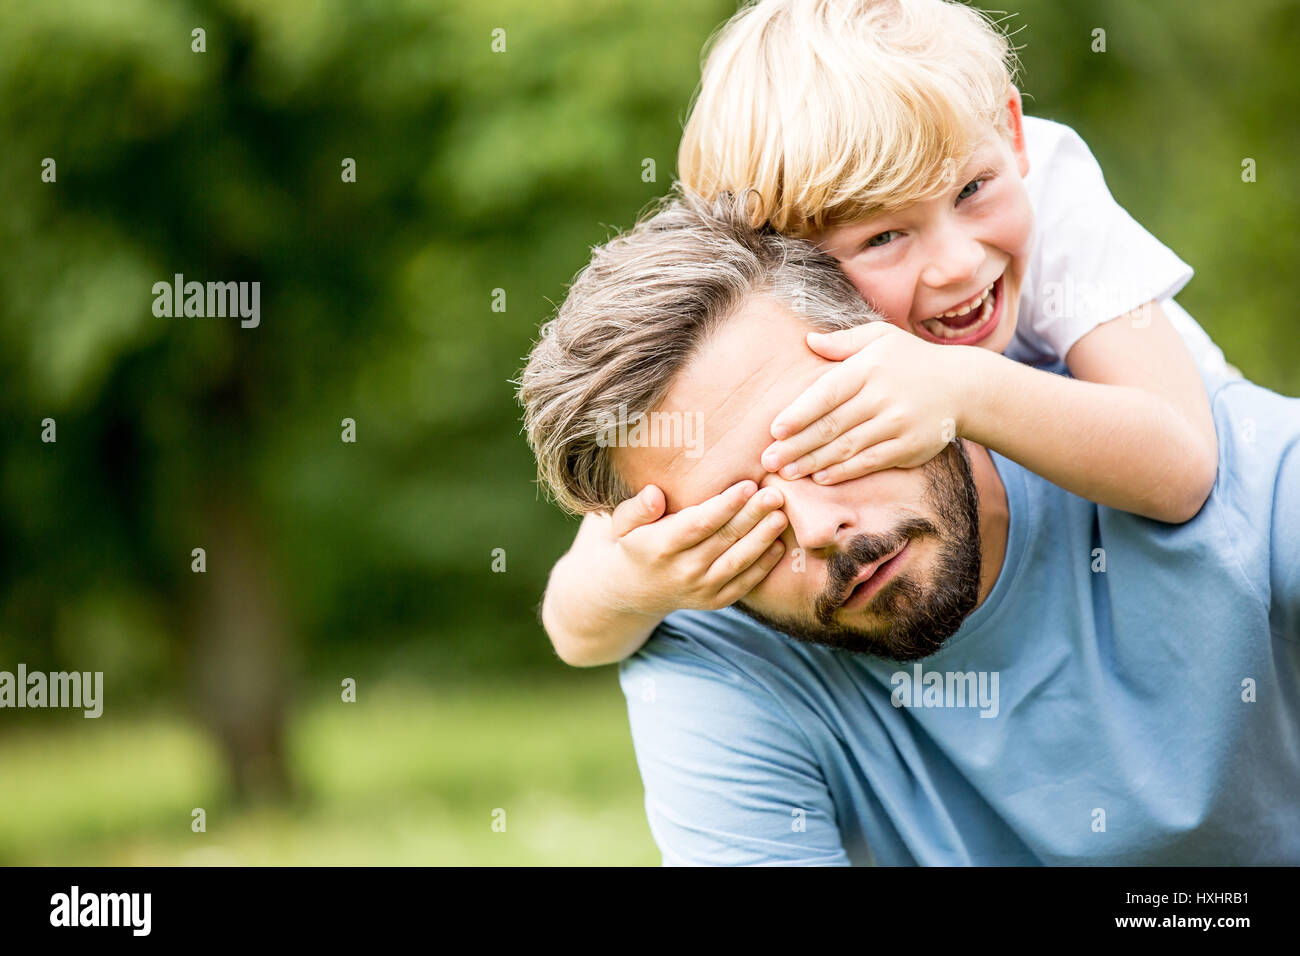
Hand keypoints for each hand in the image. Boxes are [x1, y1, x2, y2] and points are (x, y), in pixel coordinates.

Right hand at [604, 480, 787, 615]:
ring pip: (738, 562)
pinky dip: (764, 565)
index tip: (748, 485)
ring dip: (763, 538)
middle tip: (776, 493)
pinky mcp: (716, 601)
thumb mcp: (624, 523)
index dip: (725, 505)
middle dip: (753, 515)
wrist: (636, 589)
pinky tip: (778, 544)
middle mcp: (682, 571)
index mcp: (660, 547)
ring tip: (781, 515)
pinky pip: (744, 583)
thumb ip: (638, 507)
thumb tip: (654, 494)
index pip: (698, 524)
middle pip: (724, 540)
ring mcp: (701, 589)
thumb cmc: (636, 543)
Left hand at [760, 322, 969, 483]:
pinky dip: (844, 472)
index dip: (799, 414)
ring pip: (847, 448)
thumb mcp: (880, 338)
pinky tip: (821, 477)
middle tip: (768, 460)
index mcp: (869, 368)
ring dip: (813, 462)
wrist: (963, 386)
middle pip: (832, 426)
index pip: (827, 394)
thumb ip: (843, 343)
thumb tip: (808, 341)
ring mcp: (898, 423)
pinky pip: (870, 462)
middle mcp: (883, 396)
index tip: (774, 430)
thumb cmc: (911, 359)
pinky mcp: (909, 447)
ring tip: (786, 472)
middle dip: (796, 446)